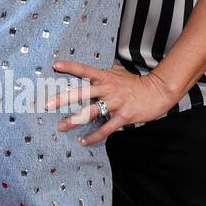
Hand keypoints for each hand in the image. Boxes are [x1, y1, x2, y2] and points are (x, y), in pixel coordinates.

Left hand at [44, 61, 175, 145]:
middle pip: (82, 93)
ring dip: (75, 120)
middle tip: (47, 104)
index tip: (55, 65)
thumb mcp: (118, 72)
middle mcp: (108, 89)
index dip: (71, 67)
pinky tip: (83, 141)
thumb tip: (88, 69)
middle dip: (64, 98)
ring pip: (91, 112)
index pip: (85, 69)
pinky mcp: (123, 116)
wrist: (158, 92)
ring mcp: (115, 103)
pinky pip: (106, 128)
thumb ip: (103, 72)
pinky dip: (94, 136)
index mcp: (105, 77)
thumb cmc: (135, 83)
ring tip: (61, 127)